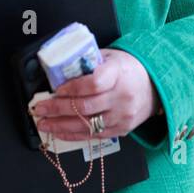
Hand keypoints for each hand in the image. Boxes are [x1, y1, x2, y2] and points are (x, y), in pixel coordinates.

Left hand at [30, 48, 154, 141]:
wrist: (154, 85)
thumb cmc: (127, 68)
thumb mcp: (109, 57)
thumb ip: (86, 63)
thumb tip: (58, 71)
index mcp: (118, 74)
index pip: (94, 83)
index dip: (72, 88)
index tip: (56, 89)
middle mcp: (122, 97)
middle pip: (86, 107)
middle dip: (57, 109)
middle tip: (40, 109)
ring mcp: (122, 115)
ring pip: (87, 125)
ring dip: (61, 125)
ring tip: (44, 123)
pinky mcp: (122, 129)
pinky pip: (94, 135)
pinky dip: (74, 134)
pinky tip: (59, 132)